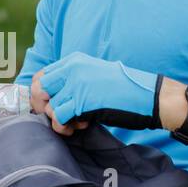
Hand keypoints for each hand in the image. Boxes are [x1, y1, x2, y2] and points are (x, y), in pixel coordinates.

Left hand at [35, 52, 163, 130]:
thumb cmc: (123, 90)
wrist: (148, 96)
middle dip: (43, 107)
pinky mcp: (84, 101)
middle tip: (57, 117)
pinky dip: (65, 126)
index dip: (41, 94)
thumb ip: (72, 81)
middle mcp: (73, 68)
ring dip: (59, 120)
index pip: (42, 75)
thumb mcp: (94, 76)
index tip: (49, 106)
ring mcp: (78, 83)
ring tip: (76, 122)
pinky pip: (59, 117)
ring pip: (50, 106)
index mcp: (75, 60)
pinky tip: (80, 126)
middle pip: (39, 89)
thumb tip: (49, 98)